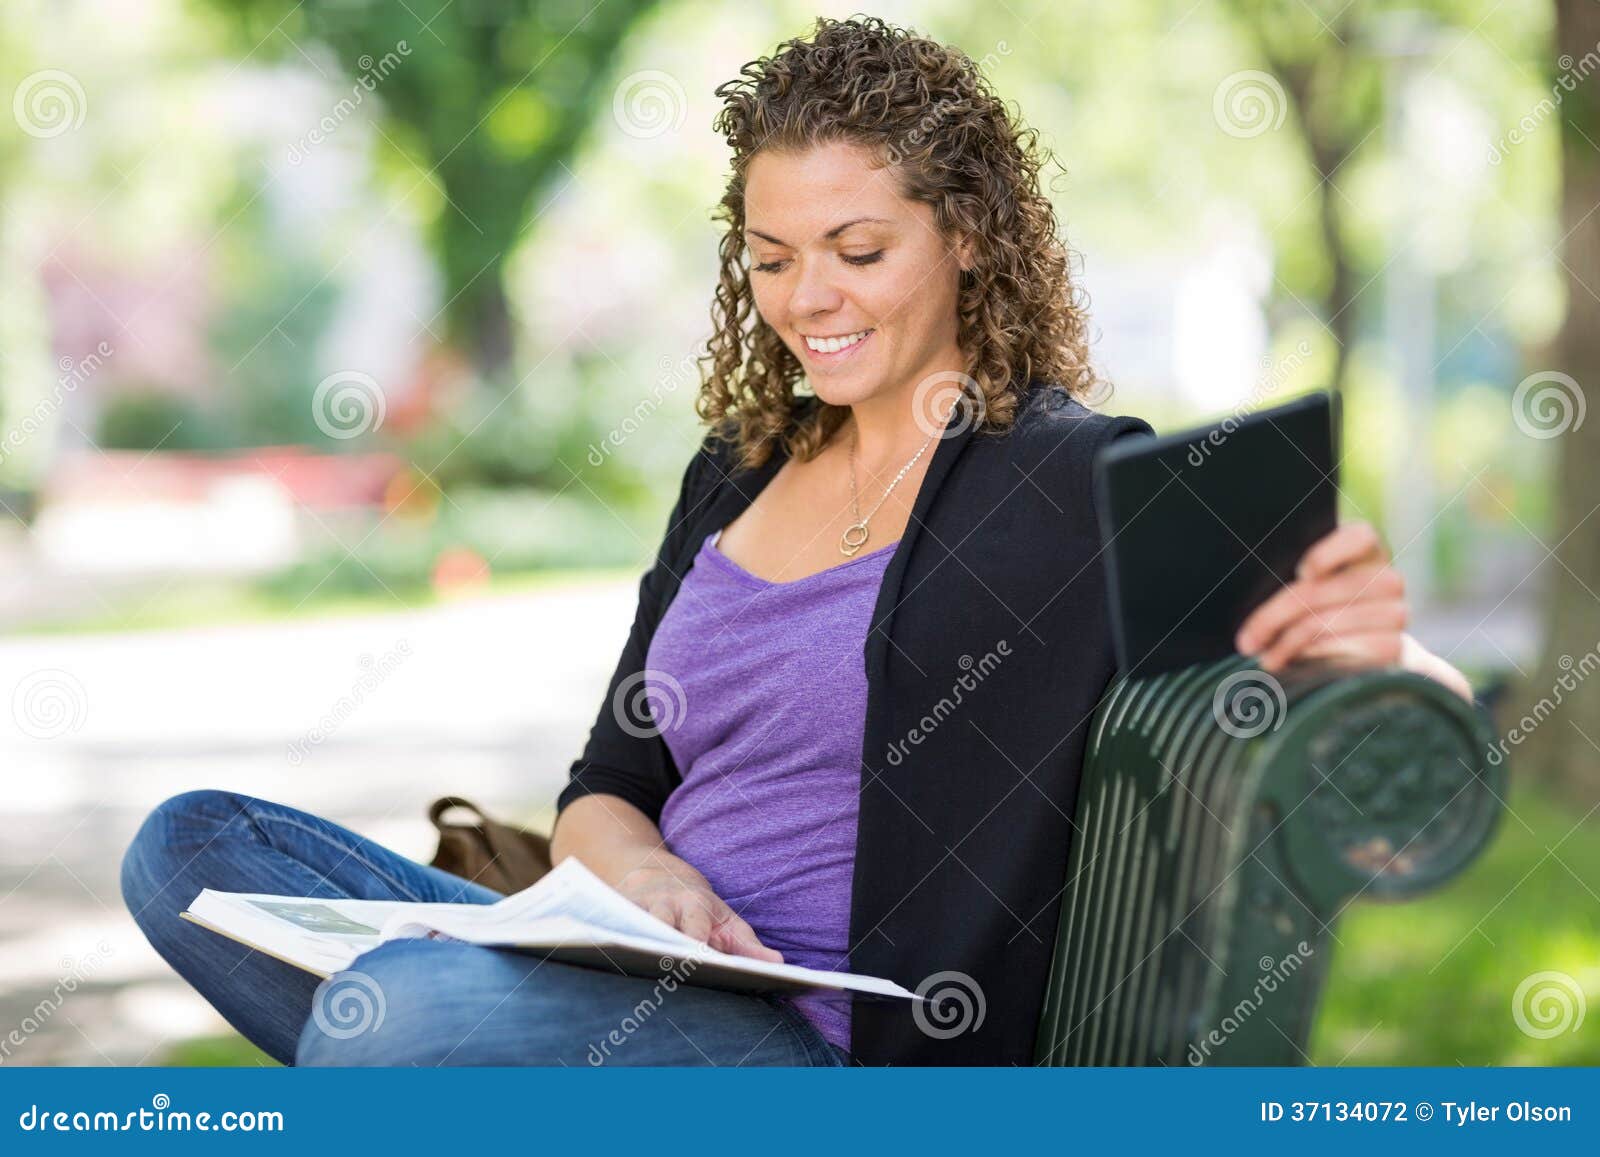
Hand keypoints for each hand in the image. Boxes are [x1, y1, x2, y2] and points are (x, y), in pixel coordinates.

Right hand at [615, 852, 783, 962]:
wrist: (659, 874)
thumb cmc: (700, 907)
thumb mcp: (727, 920)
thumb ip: (748, 944)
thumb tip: (778, 962)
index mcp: (694, 903)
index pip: (695, 925)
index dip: (694, 942)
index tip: (697, 961)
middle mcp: (662, 900)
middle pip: (658, 922)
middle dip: (659, 943)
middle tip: (660, 969)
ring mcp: (633, 903)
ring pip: (628, 922)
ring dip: (625, 940)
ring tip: (624, 964)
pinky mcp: (610, 908)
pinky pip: (606, 923)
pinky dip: (603, 936)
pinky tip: (599, 955)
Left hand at [1235, 522, 1407, 673]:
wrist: (1357, 645)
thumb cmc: (1317, 606)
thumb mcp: (1305, 584)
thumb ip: (1290, 577)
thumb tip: (1252, 589)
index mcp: (1365, 550)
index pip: (1360, 537)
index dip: (1330, 553)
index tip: (1302, 573)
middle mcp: (1386, 578)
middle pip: (1321, 590)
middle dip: (1275, 616)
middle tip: (1247, 640)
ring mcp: (1395, 612)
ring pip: (1326, 622)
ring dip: (1287, 643)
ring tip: (1265, 656)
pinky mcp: (1394, 646)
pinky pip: (1346, 649)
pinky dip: (1314, 656)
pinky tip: (1295, 662)